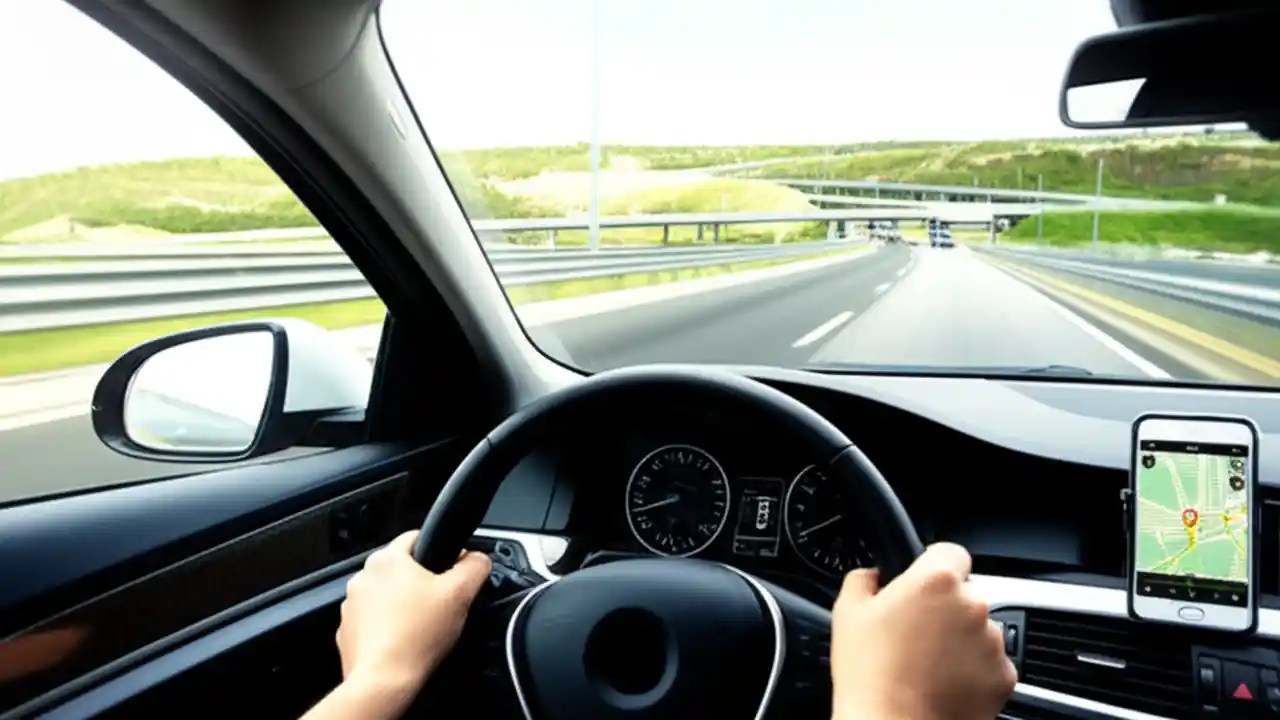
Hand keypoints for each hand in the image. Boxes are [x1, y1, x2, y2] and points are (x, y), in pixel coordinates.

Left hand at [337, 531, 490, 694]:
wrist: (383, 680)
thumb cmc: (416, 637)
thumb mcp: (460, 594)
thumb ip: (475, 567)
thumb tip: (478, 559)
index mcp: (388, 558)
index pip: (417, 537)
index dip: (441, 552)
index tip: (451, 573)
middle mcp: (363, 576)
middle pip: (402, 569)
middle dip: (421, 583)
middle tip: (440, 604)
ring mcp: (352, 604)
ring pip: (387, 595)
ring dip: (403, 605)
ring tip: (421, 627)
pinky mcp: (348, 629)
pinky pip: (373, 620)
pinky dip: (388, 627)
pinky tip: (404, 640)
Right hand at [830, 543, 1015, 719]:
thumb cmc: (869, 673)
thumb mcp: (848, 611)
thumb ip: (864, 578)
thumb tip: (873, 575)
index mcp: (936, 580)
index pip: (950, 552)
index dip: (933, 566)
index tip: (922, 583)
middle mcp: (973, 605)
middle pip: (965, 594)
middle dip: (945, 609)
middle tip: (916, 633)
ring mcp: (992, 643)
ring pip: (979, 629)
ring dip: (961, 640)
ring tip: (927, 664)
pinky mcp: (1003, 676)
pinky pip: (990, 663)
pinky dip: (973, 670)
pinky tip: (943, 683)